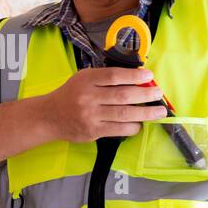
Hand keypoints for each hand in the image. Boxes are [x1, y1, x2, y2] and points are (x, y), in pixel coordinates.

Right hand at [42, 66, 166, 142]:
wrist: (49, 116)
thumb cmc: (70, 94)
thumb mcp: (83, 79)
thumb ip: (105, 78)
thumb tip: (136, 80)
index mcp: (86, 80)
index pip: (114, 76)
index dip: (134, 76)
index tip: (149, 77)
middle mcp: (88, 97)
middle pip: (122, 95)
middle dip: (145, 95)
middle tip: (159, 94)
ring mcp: (90, 116)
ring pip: (123, 114)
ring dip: (145, 113)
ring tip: (159, 112)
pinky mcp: (92, 131)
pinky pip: (118, 129)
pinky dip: (132, 127)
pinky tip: (140, 124)